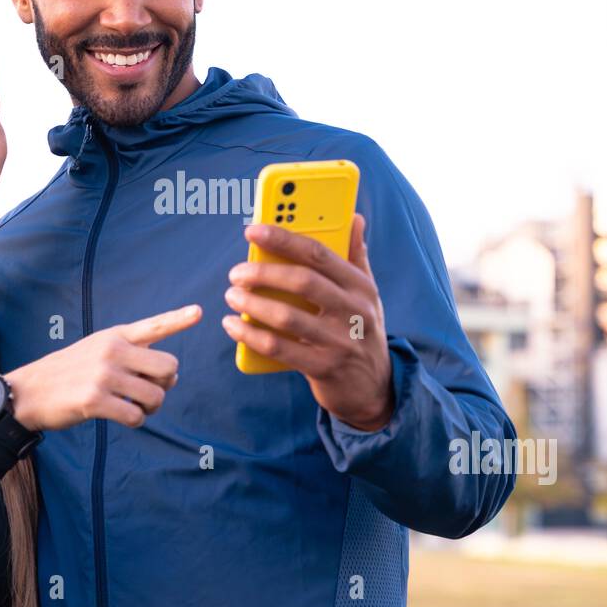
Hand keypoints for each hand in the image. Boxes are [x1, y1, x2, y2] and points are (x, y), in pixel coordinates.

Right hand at [7, 304, 201, 430]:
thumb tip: (172, 374)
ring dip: (151, 408)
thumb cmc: (70, 372)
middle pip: (168, 367)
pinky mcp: (95, 401)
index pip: (154, 325)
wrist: (29, 391)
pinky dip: (135, 420)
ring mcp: (103, 375)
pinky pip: (136, 416)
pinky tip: (122, 417)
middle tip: (149, 391)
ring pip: (156, 395)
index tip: (199, 311)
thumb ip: (133, 354)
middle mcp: (112, 350)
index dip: (178, 319)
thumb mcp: (98, 348)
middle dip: (166, 384)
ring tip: (135, 407)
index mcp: (116, 335)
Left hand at [222, 213, 392, 430]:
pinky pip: (279, 349)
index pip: (319, 253)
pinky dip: (251, 335)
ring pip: (287, 316)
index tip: (253, 230)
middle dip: (262, 273)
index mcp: (361, 286)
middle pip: (302, 281)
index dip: (284, 238)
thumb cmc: (361, 331)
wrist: (374, 389)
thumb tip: (354, 217)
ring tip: (232, 296)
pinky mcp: (324, 368)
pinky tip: (233, 326)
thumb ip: (356, 256)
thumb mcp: (367, 294)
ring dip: (252, 304)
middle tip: (236, 273)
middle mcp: (355, 311)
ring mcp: (341, 342)